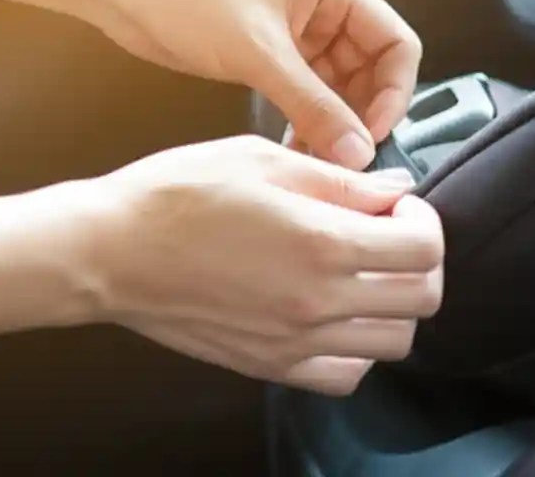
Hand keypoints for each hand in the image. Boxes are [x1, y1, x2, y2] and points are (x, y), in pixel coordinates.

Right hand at [75, 136, 442, 395]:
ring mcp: (296, 341)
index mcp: (322, 242)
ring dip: (394, 305)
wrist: (110, 252)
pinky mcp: (272, 364)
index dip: (424, 219)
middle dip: (420, 261)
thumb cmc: (178, 194)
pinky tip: (335, 312)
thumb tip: (398, 186)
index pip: (424, 247)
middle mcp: (318, 301)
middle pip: (422, 298)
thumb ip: (342, 180)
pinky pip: (347, 373)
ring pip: (394, 342)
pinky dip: (358, 347)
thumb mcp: (265, 161)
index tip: (399, 206)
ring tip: (363, 273)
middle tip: (389, 235)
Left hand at [98, 0, 421, 168]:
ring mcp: (299, 32)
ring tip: (319, 162)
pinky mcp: (272, 53)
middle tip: (347, 160)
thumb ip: (313, 106)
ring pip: (339, 88)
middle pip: (372, 72)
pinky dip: (307, 121)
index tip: (371, 136)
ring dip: (333, 125)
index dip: (393, 94)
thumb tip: (357, 151)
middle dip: (361, 116)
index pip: (396, 45)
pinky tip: (295, 149)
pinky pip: (308, 94)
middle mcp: (324, 7)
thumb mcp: (258, 55)